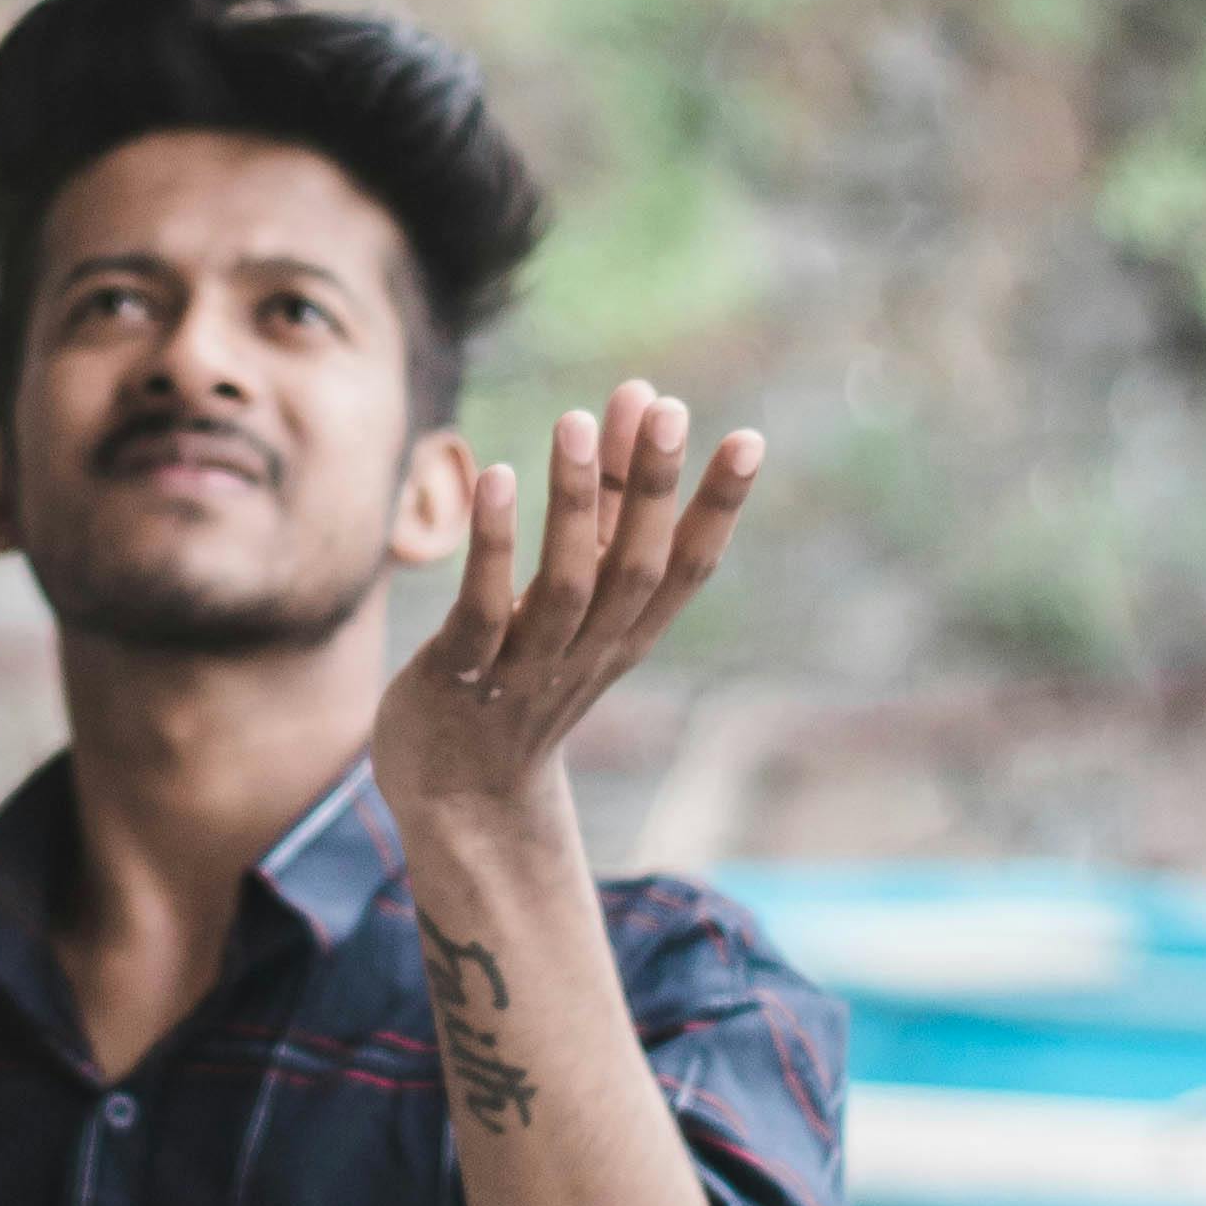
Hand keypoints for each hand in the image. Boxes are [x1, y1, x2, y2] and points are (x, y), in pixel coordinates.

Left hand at [372, 381, 761, 826]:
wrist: (457, 802)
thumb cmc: (520, 680)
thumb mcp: (575, 601)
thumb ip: (604, 510)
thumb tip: (640, 403)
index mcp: (625, 638)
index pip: (687, 571)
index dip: (719, 509)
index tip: (748, 439)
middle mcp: (588, 655)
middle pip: (636, 569)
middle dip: (653, 489)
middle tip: (667, 408)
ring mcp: (526, 671)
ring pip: (566, 584)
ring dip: (575, 502)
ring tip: (573, 420)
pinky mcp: (459, 678)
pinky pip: (483, 610)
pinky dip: (494, 547)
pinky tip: (498, 477)